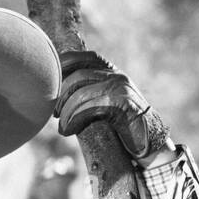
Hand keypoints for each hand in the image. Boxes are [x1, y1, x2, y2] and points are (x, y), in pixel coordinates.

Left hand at [56, 51, 172, 162]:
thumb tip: (55, 96)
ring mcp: (121, 88)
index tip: (48, 82)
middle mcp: (115, 75)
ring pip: (82, 92)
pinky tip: (68, 129)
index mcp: (110, 71)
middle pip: (78, 75)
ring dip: (66, 111)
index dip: (62, 65)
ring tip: (61, 126)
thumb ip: (87, 94)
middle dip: (61, 94)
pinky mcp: (123, 104)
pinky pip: (91, 107)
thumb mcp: (103, 104)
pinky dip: (74, 119)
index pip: (81, 57)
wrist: (149, 142)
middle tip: (54, 112)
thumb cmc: (122, 126)